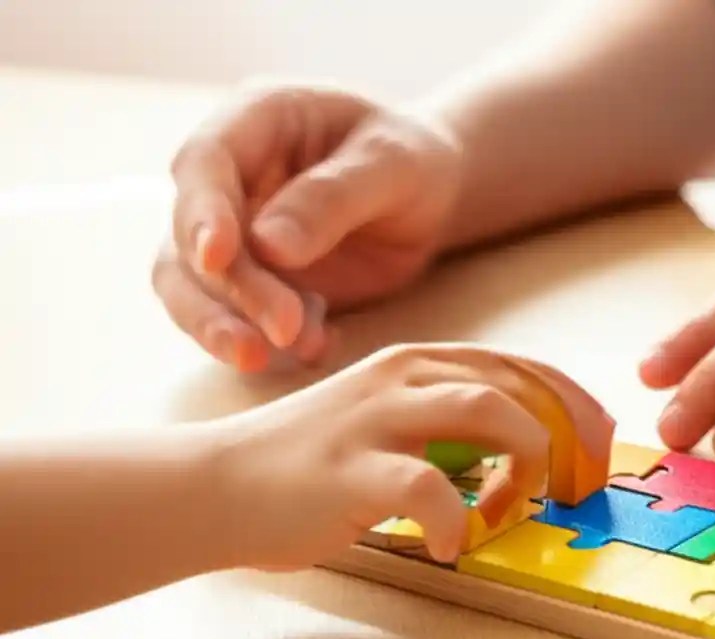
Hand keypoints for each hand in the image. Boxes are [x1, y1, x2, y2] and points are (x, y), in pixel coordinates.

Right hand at [153, 87, 462, 372]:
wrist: (433, 197)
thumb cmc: (412, 160)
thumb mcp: (392, 163)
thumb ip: (333, 197)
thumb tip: (269, 245)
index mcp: (256, 119)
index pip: (205, 163)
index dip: (202, 212)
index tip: (217, 258)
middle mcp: (229, 177)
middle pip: (192, 236)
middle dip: (232, 289)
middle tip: (285, 328)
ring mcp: (233, 232)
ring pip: (194, 287)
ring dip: (229, 327)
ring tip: (287, 352)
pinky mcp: (252, 282)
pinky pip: (236, 319)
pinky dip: (269, 343)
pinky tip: (319, 346)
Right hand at [200, 343, 555, 567]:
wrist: (213, 484)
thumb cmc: (309, 462)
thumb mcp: (387, 419)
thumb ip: (445, 424)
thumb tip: (520, 452)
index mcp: (418, 362)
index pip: (521, 367)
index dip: (573, 403)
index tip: (598, 444)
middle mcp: (404, 376)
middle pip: (518, 384)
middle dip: (568, 432)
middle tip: (578, 485)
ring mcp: (377, 417)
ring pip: (487, 410)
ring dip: (522, 461)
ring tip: (509, 508)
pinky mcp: (352, 468)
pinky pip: (428, 488)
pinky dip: (455, 520)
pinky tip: (448, 544)